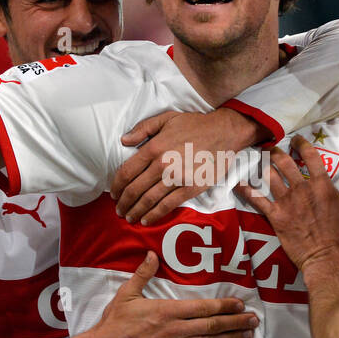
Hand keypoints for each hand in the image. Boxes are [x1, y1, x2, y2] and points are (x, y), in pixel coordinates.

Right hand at [63, 251, 258, 337]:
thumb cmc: (115, 322)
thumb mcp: (127, 294)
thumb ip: (143, 274)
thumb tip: (151, 254)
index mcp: (169, 310)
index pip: (204, 307)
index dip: (225, 305)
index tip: (240, 303)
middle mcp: (177, 328)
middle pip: (213, 324)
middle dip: (236, 321)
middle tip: (254, 319)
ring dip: (232, 337)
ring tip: (248, 335)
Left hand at [111, 107, 261, 224]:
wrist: (224, 132)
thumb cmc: (195, 124)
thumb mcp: (166, 118)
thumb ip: (143, 128)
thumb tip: (124, 140)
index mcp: (154, 147)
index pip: (126, 171)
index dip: (116, 186)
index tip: (113, 194)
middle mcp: (163, 164)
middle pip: (135, 189)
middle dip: (124, 203)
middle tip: (119, 210)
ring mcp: (177, 178)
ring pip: (149, 200)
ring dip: (136, 211)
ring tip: (130, 217)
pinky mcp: (191, 187)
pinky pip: (168, 205)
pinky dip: (155, 214)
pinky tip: (146, 219)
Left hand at [236, 135, 338, 275]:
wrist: (327, 260)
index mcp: (322, 186)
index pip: (310, 156)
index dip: (302, 144)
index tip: (297, 140)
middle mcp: (302, 190)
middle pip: (284, 162)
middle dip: (276, 152)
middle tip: (272, 149)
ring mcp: (287, 202)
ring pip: (270, 177)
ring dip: (263, 167)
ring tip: (259, 161)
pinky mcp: (275, 216)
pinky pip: (257, 200)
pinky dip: (246, 191)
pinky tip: (238, 184)